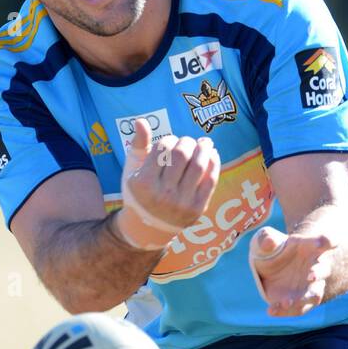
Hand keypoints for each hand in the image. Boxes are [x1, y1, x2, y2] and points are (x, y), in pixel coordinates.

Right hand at [116, 118, 220, 249]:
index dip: (170, 139)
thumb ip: (138, 145)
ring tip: (204, 143)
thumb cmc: (140, 192)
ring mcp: (181, 203)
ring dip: (204, 149)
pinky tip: (212, 155)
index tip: (170, 143)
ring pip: (199, 165)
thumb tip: (141, 121)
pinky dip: (214, 163)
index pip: (164, 147)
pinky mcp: (197, 209)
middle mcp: (162, 194)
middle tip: (188, 142)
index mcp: (143, 183)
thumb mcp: (133, 171)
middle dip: (187, 142)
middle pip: (182, 154)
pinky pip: (211, 181)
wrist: (149, 227)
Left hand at [249, 225, 334, 316]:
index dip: (328, 242)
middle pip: (323, 270)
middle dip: (318, 274)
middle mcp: (315, 267)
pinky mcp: (300, 301)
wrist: (270, 270)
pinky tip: (270, 311)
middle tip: (310, 276)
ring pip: (314, 294)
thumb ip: (266, 239)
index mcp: (310, 247)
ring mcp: (310, 286)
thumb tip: (268, 243)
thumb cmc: (273, 251)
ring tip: (286, 302)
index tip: (330, 242)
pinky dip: (284, 311)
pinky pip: (297, 309)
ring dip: (303, 299)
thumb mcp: (266, 241)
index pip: (324, 242)